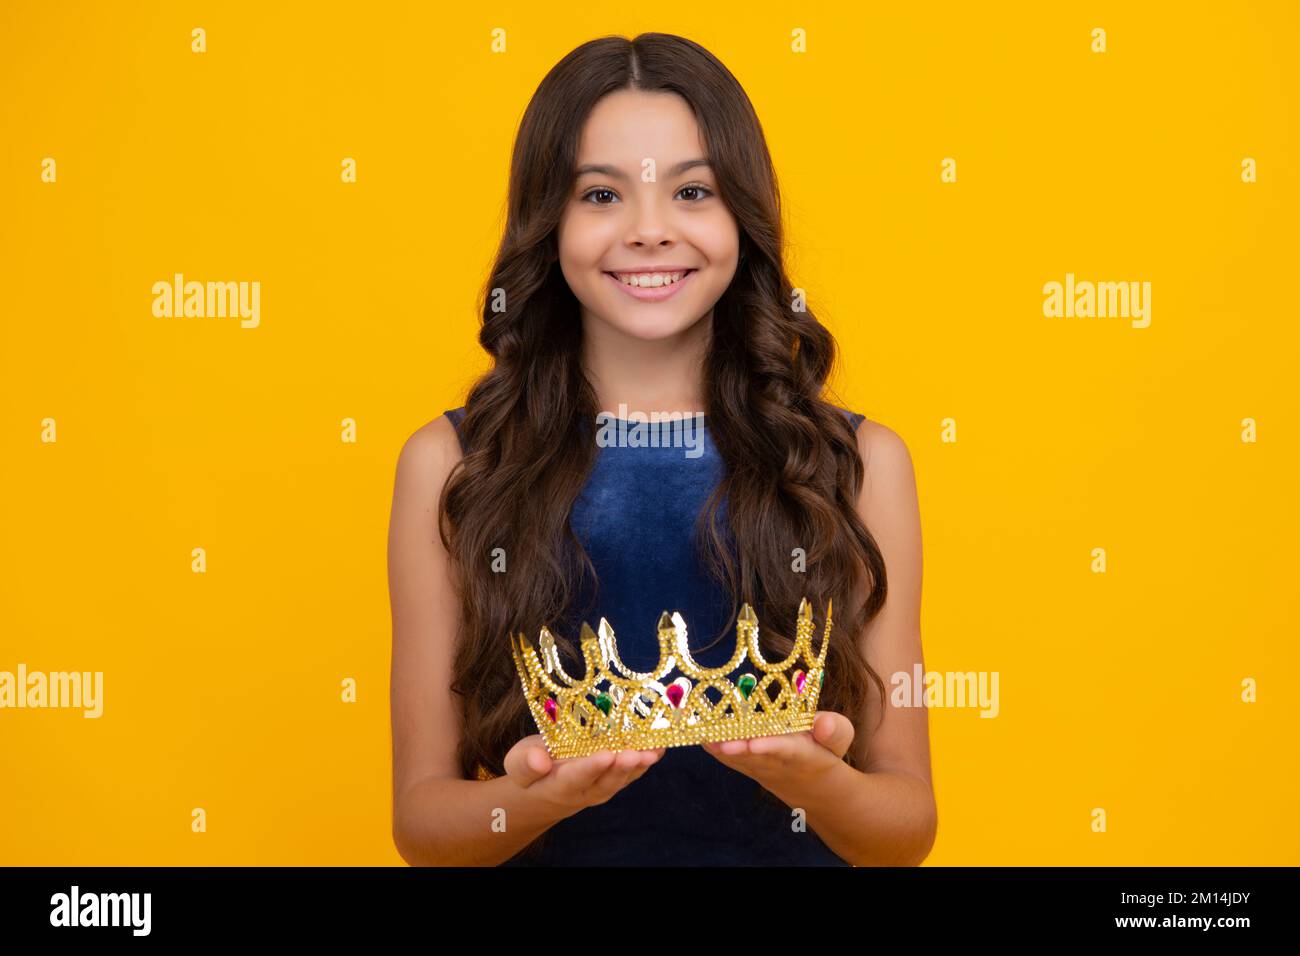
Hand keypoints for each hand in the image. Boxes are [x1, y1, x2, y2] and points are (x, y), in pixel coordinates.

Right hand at [503, 734, 664, 817]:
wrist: (545, 787)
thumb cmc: (531, 769)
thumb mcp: (519, 763)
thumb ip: (526, 764)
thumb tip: (539, 760)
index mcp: (559, 785)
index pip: (576, 778)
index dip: (591, 767)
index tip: (605, 755)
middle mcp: (585, 790)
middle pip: (606, 782)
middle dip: (621, 768)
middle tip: (634, 754)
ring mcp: (603, 786)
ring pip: (623, 778)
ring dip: (639, 766)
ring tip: (653, 751)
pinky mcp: (615, 778)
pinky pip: (633, 772)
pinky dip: (647, 761)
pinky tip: (660, 747)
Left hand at [700, 710, 853, 790]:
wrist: (815, 791)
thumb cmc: (826, 754)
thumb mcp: (840, 741)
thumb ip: (834, 730)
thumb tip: (823, 723)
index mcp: (805, 756)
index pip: (788, 751)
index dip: (771, 747)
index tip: (754, 743)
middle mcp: (777, 765)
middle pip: (755, 757)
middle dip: (736, 749)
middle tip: (715, 739)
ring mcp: (758, 768)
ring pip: (737, 758)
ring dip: (718, 747)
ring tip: (697, 731)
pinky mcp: (746, 767)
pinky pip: (727, 758)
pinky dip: (712, 745)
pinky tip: (693, 732)